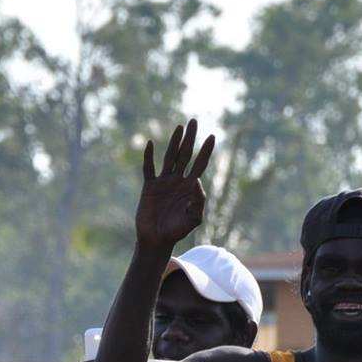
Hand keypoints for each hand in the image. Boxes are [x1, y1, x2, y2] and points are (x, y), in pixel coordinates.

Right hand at [135, 119, 215, 252]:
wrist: (157, 240)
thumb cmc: (177, 231)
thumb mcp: (193, 218)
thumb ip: (198, 201)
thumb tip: (196, 180)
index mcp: (190, 187)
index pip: (200, 164)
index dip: (206, 151)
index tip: (212, 136)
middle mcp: (178, 180)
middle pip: (186, 154)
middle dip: (191, 138)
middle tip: (194, 121)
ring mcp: (163, 182)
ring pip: (170, 157)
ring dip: (175, 142)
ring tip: (180, 127)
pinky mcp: (149, 187)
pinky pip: (149, 168)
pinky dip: (149, 156)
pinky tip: (151, 144)